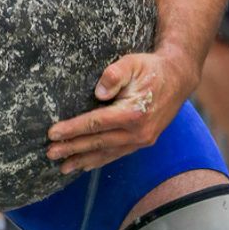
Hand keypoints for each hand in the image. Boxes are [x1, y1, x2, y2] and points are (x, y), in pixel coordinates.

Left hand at [46, 49, 197, 173]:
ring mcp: (142, 139)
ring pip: (107, 153)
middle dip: (72, 148)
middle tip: (50, 153)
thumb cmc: (151, 68)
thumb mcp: (132, 62)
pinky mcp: (143, 141)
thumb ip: (115, 75)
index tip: (53, 133)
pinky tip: (86, 165)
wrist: (178, 78)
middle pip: (98, 142)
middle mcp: (138, 131)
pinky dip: (100, 160)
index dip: (73, 129)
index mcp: (133, 112)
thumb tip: (99, 92)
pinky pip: (118, 154)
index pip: (96, 123)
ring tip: (63, 166)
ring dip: (83, 160)